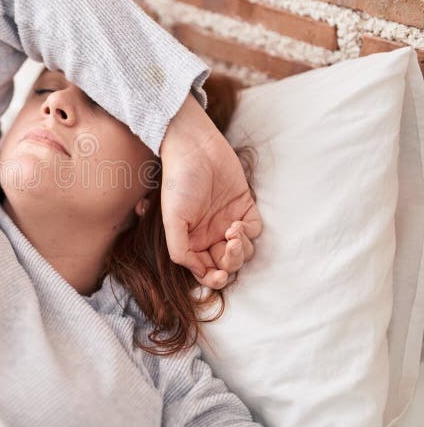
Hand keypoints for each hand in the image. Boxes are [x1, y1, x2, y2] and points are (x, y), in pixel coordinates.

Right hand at [159, 93, 261, 288]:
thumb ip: (180, 250)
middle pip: (227, 264)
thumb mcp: (172, 220)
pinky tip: (239, 222)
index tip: (218, 275)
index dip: (213, 278)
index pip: (205, 271)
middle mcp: (209, 234)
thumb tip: (199, 272)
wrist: (195, 148)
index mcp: (190, 240)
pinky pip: (255, 230)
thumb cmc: (179, 182)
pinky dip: (250, 233)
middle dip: (230, 261)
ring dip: (241, 248)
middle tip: (229, 245)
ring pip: (243, 251)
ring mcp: (227, 220)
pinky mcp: (244, 206)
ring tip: (233, 229)